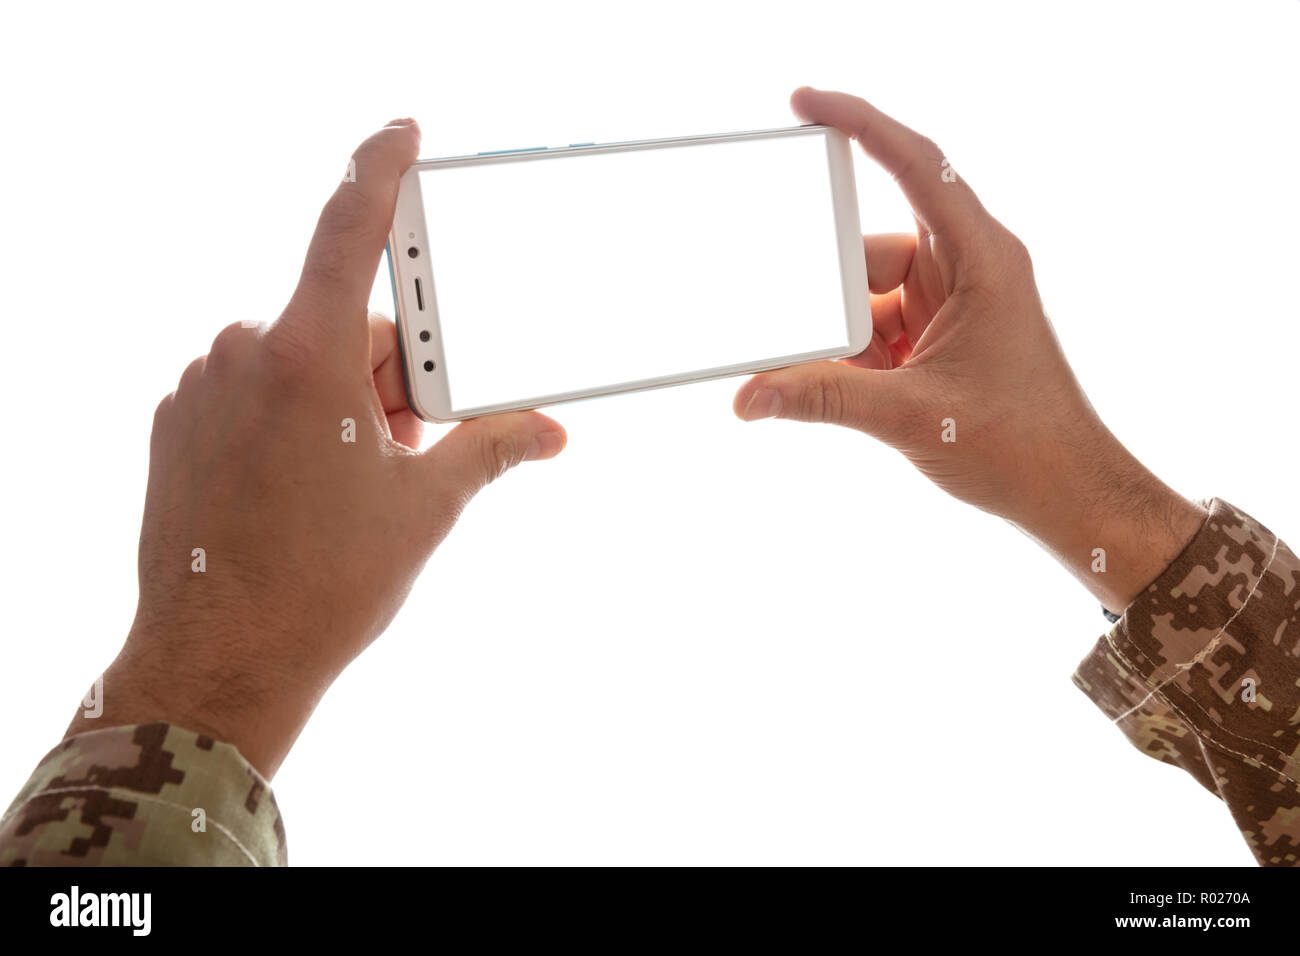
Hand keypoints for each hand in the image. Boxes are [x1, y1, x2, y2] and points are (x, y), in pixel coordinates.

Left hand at [67, 119, 565, 774]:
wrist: (219, 662)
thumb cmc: (322, 586)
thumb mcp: (425, 508)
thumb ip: (489, 447)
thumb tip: (547, 430)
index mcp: (307, 358)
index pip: (350, 229)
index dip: (381, 170)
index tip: (400, 134)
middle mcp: (243, 355)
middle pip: (345, 322)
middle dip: (393, 371)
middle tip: (412, 441)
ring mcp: (203, 388)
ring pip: (300, 359)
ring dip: (344, 399)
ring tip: (358, 480)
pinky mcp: (178, 422)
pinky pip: (254, 389)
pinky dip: (293, 416)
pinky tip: (308, 484)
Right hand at [734, 88, 1203, 612]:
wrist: (1067, 493)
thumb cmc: (1024, 444)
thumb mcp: (909, 414)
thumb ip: (823, 399)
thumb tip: (751, 393)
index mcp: (980, 258)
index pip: (916, 164)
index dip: (860, 124)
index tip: (805, 104)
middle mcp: (966, 269)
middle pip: (870, 250)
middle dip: (833, 296)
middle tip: (807, 332)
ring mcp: (951, 304)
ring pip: (867, 296)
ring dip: (843, 341)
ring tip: (838, 382)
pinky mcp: (937, 337)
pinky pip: (876, 329)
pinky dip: (853, 359)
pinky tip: (846, 391)